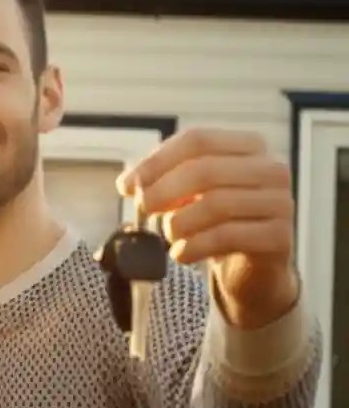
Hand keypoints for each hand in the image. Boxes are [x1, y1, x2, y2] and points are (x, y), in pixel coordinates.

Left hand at [116, 127, 299, 328]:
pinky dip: (194, 246)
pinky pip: (228, 236)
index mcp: (248, 146)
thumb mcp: (189, 193)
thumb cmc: (216, 221)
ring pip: (216, 204)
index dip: (156, 162)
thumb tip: (128, 183)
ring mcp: (281, 202)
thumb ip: (160, 179)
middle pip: (205, 170)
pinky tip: (181, 254)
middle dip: (163, 191)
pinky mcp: (280, 237)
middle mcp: (271, 169)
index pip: (197, 140)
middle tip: (142, 209)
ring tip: (168, 234)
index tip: (127, 185)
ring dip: (179, 222)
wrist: (253, 267)